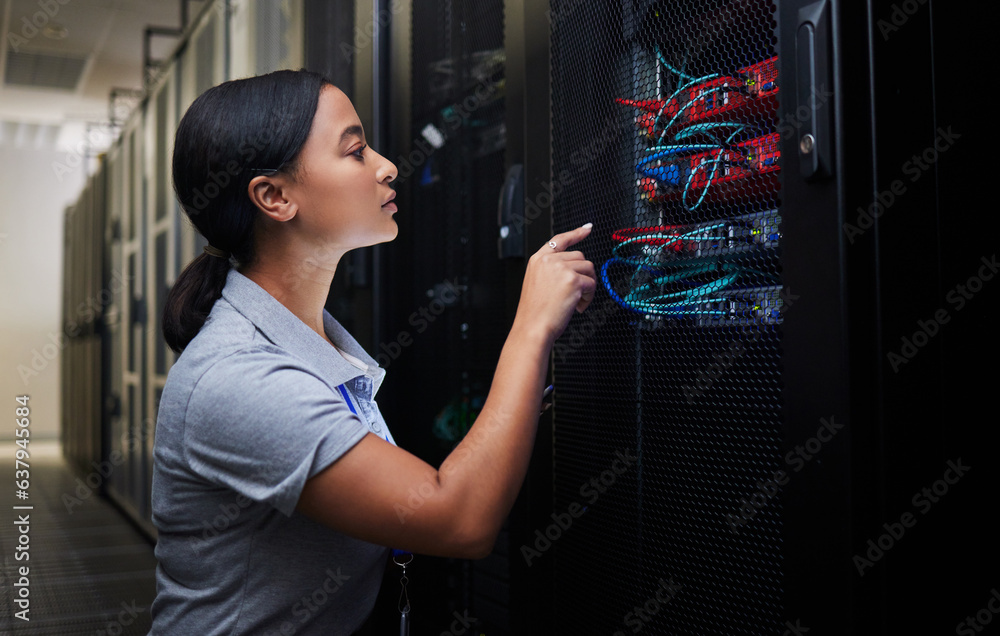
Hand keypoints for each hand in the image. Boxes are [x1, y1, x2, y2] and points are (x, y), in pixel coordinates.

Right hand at [513, 223, 596, 345]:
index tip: (587, 228)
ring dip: (588, 286)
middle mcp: (549, 260)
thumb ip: (552, 271)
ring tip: (577, 301)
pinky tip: (578, 307)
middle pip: (580, 256)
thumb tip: (576, 267)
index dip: (576, 233)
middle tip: (577, 293)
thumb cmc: (534, 312)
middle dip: (583, 274)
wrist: (532, 327)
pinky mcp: (573, 280)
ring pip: (588, 268)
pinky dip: (589, 297)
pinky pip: (592, 284)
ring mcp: (561, 268)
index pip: (560, 240)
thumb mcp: (538, 283)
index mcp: (538, 259)